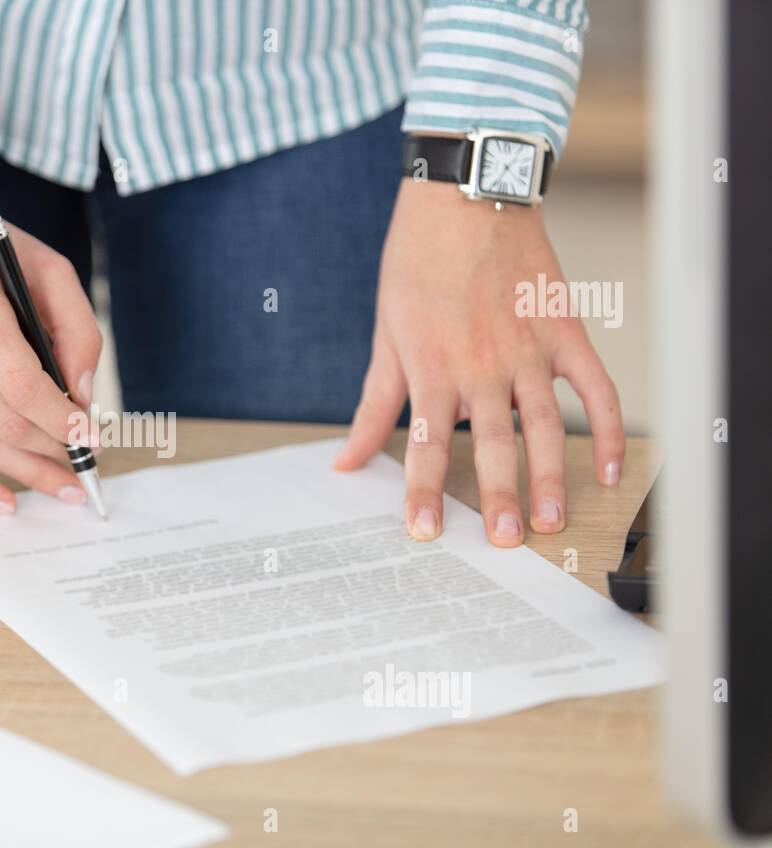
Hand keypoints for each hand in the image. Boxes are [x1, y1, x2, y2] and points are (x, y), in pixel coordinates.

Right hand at [0, 207, 100, 513]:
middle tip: (84, 469)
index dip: (65, 424)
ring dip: (23, 472)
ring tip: (58, 485)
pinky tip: (3, 501)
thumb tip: (83, 398)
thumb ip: (76, 328)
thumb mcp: (44, 264)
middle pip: (4, 423)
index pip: (26, 389)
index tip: (94, 442)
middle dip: (53, 454)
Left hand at [334, 180, 623, 546]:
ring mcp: (528, 349)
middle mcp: (482, 365)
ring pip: (547, 425)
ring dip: (552, 476)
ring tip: (554, 521)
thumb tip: (343, 459)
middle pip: (492, 443)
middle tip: (506, 542)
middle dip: (498, 497)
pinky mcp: (563, 329)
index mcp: (432, 368)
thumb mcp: (385, 333)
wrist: (466, 195)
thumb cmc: (417, 263)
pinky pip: (595, 386)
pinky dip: (611, 427)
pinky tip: (614, 469)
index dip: (423, 493)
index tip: (424, 533)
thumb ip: (372, 403)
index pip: (424, 445)